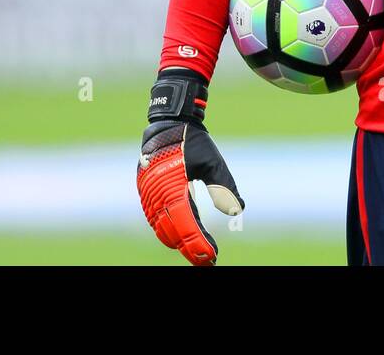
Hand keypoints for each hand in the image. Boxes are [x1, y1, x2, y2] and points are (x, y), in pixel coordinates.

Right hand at [136, 67, 243, 265]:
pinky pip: (154, 218)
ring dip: (177, 242)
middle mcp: (157, 195)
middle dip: (189, 249)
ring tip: (196, 252)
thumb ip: (223, 186)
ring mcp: (148, 194)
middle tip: (207, 260)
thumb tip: (238, 210)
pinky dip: (166, 230)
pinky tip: (179, 236)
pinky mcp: (146, 191)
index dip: (199, 244)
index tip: (212, 256)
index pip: (187, 225)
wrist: (167, 122)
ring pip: (161, 228)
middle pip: (173, 233)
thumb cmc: (192, 140)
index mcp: (173, 188)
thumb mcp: (212, 161)